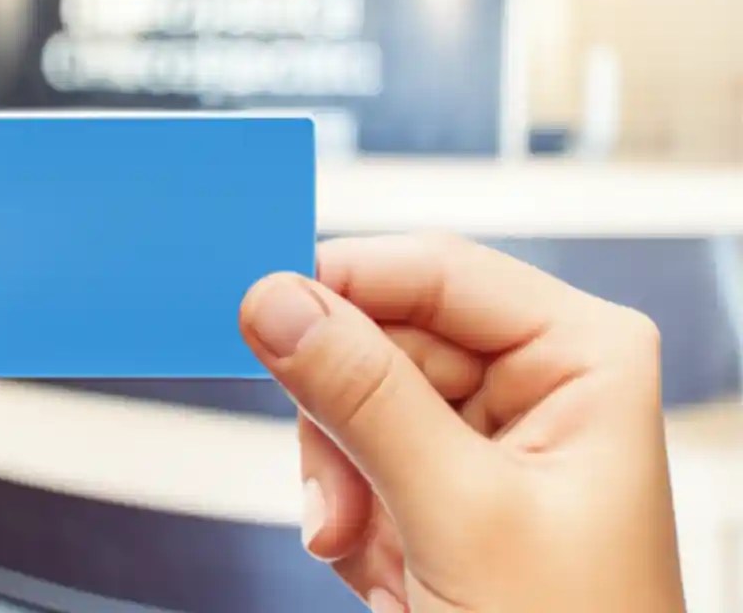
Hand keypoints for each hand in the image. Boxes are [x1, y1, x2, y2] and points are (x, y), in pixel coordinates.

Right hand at [239, 235, 683, 612]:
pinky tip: (383, 566)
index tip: (257, 313)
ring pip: (354, 399)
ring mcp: (487, 434)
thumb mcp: (458, 514)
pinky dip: (348, 513)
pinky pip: (354, 455)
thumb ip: (362, 398)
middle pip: (382, 336)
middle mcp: (537, 380)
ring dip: (339, 478)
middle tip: (335, 493)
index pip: (436, 271)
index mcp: (580, 356)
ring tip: (363, 545)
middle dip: (341, 421)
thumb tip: (278, 302)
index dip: (342, 284)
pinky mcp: (445, 482)